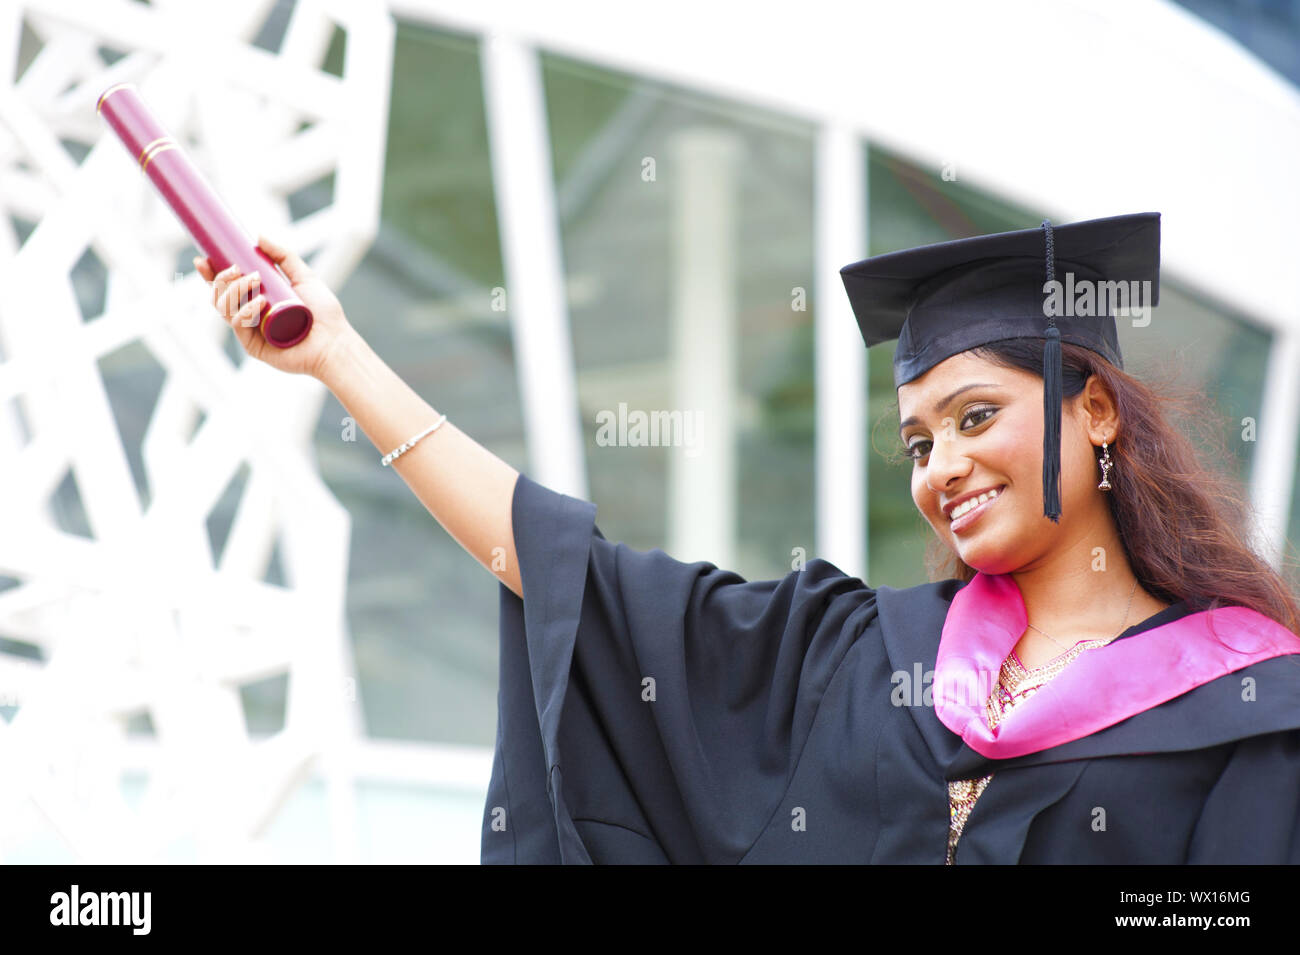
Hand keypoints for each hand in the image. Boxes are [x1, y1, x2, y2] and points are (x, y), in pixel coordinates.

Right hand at [195, 234, 355, 380]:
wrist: (335, 341)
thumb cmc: (323, 313)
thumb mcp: (303, 277)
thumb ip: (283, 256)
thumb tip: (258, 236)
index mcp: (257, 300)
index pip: (226, 286)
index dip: (211, 274)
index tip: (203, 259)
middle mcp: (251, 316)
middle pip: (220, 296)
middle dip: (220, 280)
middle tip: (235, 269)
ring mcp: (251, 332)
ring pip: (225, 309)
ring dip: (233, 291)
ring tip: (253, 281)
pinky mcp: (254, 347)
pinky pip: (239, 325)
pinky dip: (244, 311)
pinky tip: (258, 302)